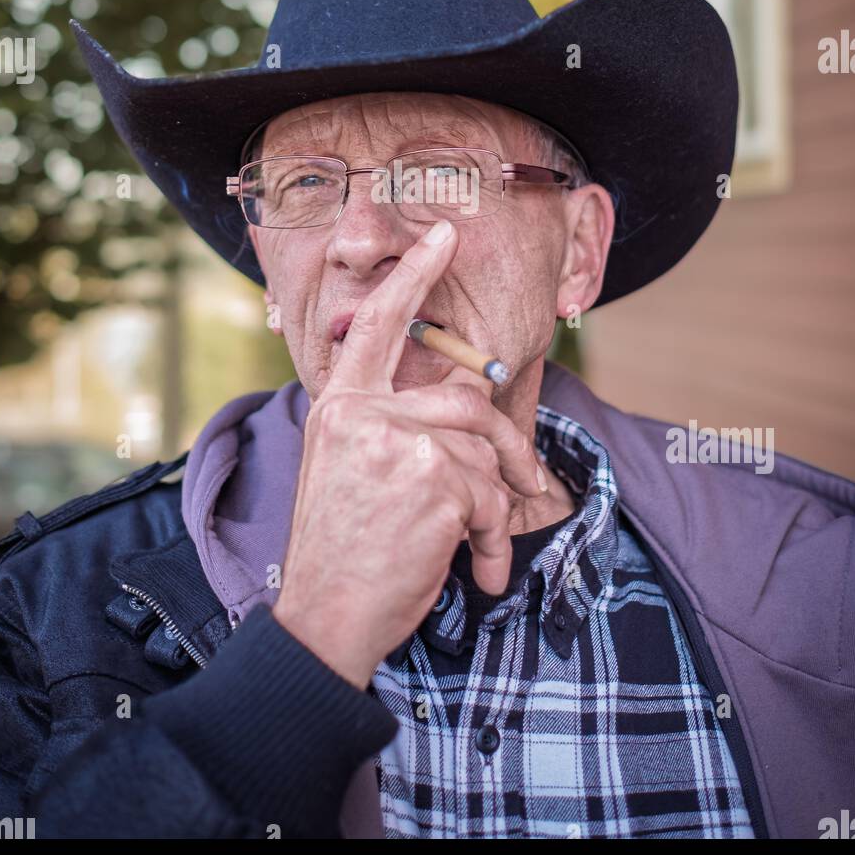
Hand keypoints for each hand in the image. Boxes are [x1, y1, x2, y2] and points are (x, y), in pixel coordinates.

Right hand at [272, 219, 545, 689]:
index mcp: (340, 406)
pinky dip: (493, 540)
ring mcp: (397, 443)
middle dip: (508, 447)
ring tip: (479, 553)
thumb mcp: (350, 473)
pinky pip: (490, 496)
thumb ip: (390, 429)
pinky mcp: (432, 481)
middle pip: (467, 399)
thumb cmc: (342, 553)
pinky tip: (475, 572)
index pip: (376, 324)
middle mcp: (363, 413)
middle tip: (529, 486)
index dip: (414, 276)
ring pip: (483, 453)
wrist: (324, 620)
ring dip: (494, 510)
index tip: (444, 234)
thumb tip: (464, 406)